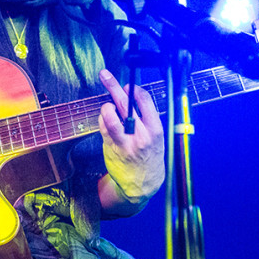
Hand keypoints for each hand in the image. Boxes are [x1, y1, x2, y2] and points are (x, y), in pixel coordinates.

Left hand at [98, 69, 164, 204]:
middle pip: (125, 104)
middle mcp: (140, 135)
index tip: (127, 84)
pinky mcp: (111, 148)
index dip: (134, 89)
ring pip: (110, 116)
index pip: (145, 101)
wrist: (142, 184)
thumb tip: (132, 95)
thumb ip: (146, 118)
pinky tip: (106, 120)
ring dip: (106, 106)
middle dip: (113, 86)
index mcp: (155, 129)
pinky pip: (102, 127)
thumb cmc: (149, 156)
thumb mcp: (156, 137)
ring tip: (108, 106)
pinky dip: (102, 119)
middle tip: (104, 74)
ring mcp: (124, 142)